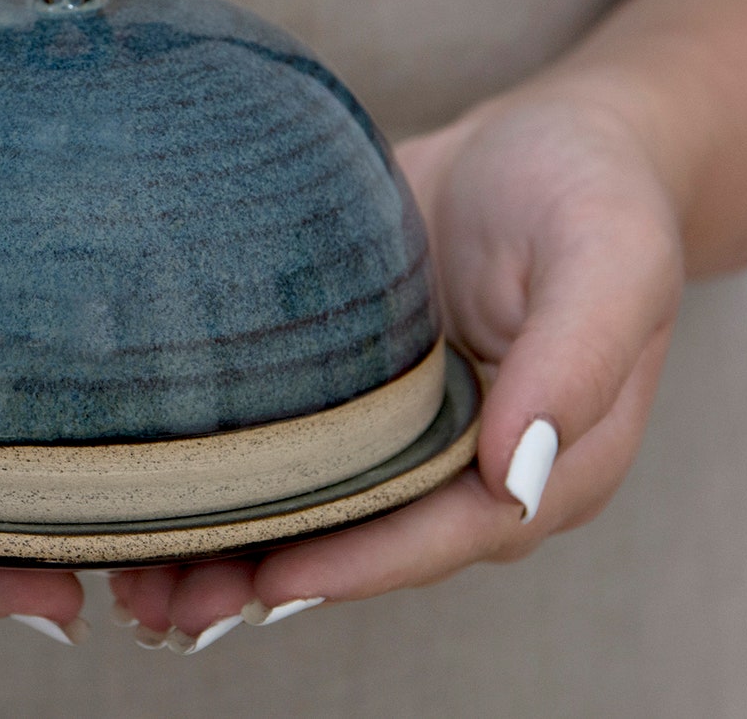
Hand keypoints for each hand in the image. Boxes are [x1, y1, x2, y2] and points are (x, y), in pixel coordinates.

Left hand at [109, 91, 684, 651]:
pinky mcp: (362, 400)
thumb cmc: (588, 188)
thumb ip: (576, 358)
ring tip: (138, 580)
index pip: (451, 533)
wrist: (545, 140)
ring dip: (236, 553)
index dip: (364, 563)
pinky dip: (236, 485)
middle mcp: (476, 469)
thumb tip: (511, 474)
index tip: (275, 579)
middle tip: (169, 607)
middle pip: (372, 546)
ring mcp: (414, 437)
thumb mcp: (608, 252)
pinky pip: (300, 456)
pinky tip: (155, 500)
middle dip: (274, 579)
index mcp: (556, 460)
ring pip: (324, 515)